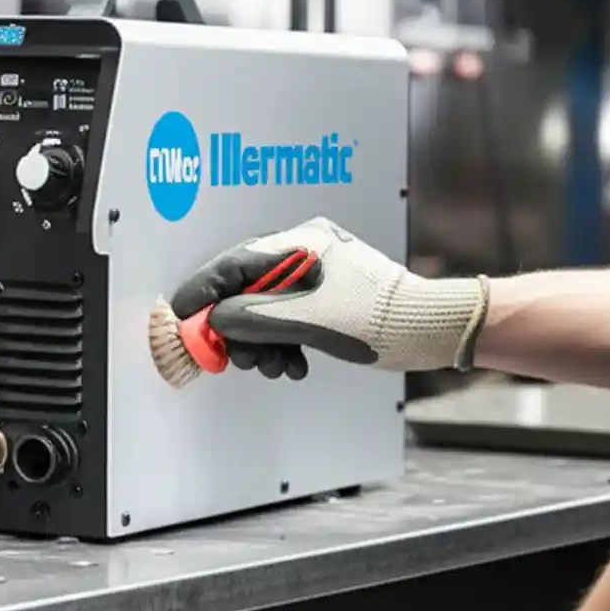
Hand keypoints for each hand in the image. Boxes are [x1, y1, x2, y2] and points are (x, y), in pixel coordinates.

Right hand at [169, 217, 490, 378]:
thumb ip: (250, 317)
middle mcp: (304, 252)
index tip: (180, 316)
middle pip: (244, 289)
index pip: (231, 264)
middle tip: (238, 359)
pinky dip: (284, 342)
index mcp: (298, 244)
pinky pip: (287, 319)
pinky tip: (294, 364)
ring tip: (274, 366)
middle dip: (238, 329)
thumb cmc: (379, 317)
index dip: (201, 292)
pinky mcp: (326, 298)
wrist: (428, 328)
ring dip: (262, 343)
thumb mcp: (304, 320)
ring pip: (265, 309)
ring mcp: (315, 275)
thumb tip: (214, 320)